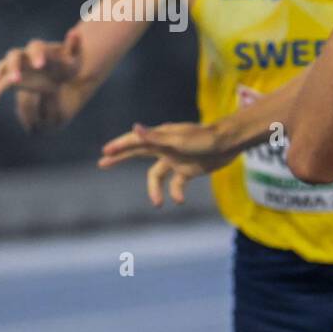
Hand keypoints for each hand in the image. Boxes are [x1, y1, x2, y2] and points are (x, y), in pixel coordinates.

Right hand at [0, 26, 84, 129]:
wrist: (58, 76)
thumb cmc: (66, 65)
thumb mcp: (74, 59)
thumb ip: (74, 46)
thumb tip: (75, 32)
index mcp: (40, 49)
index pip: (36, 48)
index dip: (37, 55)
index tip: (41, 66)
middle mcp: (24, 56)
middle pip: (14, 55)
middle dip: (14, 65)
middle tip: (17, 78)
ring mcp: (15, 67)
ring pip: (3, 66)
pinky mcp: (10, 80)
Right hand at [98, 122, 236, 206]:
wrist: (229, 145)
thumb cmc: (205, 139)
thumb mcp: (179, 140)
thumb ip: (156, 137)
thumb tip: (134, 128)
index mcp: (161, 137)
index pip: (135, 141)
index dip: (119, 146)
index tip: (105, 152)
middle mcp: (165, 147)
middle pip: (137, 153)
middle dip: (120, 158)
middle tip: (103, 163)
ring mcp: (176, 159)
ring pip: (157, 175)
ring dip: (155, 189)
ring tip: (157, 203)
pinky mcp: (188, 169)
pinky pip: (176, 184)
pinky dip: (176, 193)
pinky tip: (179, 201)